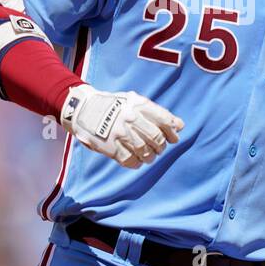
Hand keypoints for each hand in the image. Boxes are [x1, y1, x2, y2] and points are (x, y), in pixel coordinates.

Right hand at [59, 84, 183, 168]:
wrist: (83, 108)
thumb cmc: (115, 106)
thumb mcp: (135, 102)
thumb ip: (157, 113)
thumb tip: (180, 126)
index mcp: (138, 105)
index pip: (164, 120)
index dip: (172, 132)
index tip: (174, 139)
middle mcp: (130, 118)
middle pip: (156, 139)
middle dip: (161, 146)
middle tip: (158, 148)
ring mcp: (119, 133)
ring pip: (145, 152)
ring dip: (150, 156)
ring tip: (148, 155)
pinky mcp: (109, 147)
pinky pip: (129, 161)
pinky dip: (136, 164)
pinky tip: (136, 161)